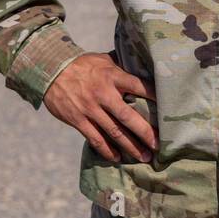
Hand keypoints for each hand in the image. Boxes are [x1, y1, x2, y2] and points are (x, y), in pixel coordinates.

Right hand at [43, 53, 157, 162]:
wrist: (50, 70)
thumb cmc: (82, 64)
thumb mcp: (103, 59)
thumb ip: (122, 66)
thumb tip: (143, 63)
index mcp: (112, 76)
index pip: (139, 86)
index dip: (154, 97)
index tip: (168, 110)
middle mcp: (103, 94)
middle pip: (128, 116)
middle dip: (145, 132)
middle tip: (159, 145)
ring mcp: (90, 109)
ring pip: (114, 132)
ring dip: (130, 146)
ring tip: (144, 157)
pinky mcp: (78, 120)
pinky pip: (95, 139)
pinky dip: (107, 150)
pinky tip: (117, 158)